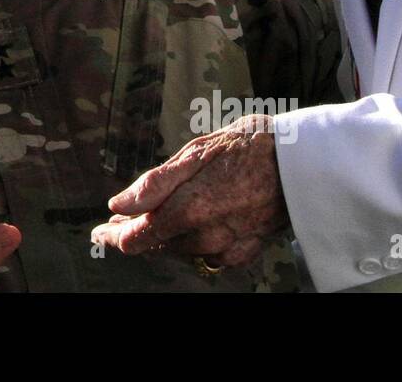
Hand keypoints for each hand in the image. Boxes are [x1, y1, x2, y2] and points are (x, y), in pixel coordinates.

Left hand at [90, 114, 287, 267]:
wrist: (303, 162)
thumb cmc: (248, 147)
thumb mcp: (195, 153)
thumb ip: (154, 184)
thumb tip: (118, 205)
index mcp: (188, 210)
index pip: (136, 238)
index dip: (112, 237)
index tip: (99, 233)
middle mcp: (205, 237)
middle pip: (155, 246)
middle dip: (135, 233)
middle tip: (120, 220)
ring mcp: (225, 248)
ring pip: (179, 251)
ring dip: (163, 237)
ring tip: (152, 218)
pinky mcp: (244, 252)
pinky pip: (206, 255)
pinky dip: (192, 242)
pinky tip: (190, 225)